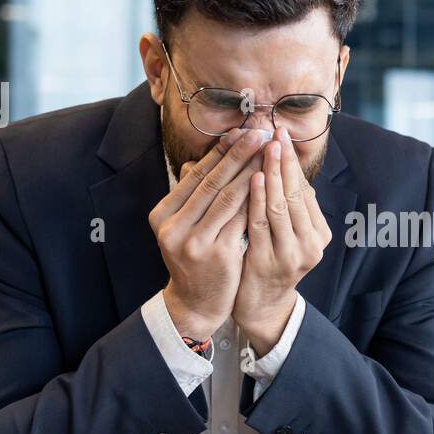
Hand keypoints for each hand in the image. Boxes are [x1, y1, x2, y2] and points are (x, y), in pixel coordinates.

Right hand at [149, 128, 266, 340]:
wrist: (196, 302)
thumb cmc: (194, 258)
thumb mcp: (184, 226)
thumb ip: (192, 195)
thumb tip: (202, 159)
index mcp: (162, 215)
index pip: (195, 176)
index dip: (219, 152)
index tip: (240, 131)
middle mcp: (173, 227)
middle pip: (212, 182)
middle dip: (238, 155)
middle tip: (259, 133)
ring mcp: (195, 242)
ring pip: (229, 198)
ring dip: (252, 172)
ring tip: (269, 153)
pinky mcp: (218, 254)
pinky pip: (242, 219)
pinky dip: (257, 199)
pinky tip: (272, 184)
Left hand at [235, 127, 332, 354]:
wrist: (260, 306)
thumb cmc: (269, 261)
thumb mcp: (286, 232)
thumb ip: (286, 204)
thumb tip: (283, 164)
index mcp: (319, 233)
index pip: (305, 190)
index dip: (293, 161)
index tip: (282, 134)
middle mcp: (312, 243)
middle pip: (296, 194)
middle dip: (285, 161)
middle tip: (275, 132)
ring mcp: (293, 254)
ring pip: (281, 206)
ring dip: (272, 174)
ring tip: (265, 148)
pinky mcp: (271, 262)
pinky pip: (262, 223)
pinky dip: (257, 198)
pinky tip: (252, 178)